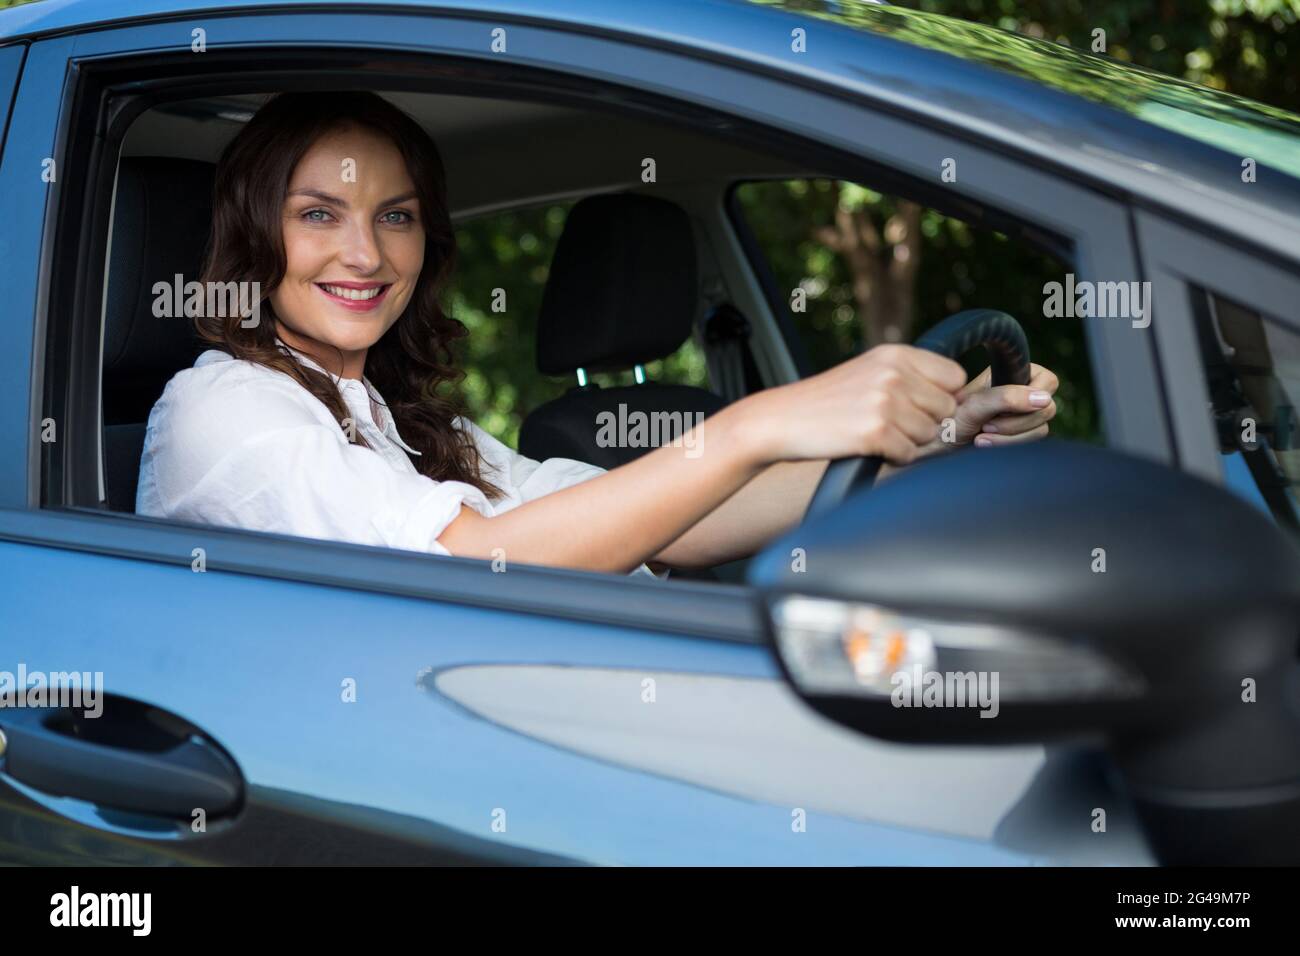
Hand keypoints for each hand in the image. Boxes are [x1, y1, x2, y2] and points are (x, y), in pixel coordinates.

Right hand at [740, 344, 966, 465]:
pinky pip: (910, 454)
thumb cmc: (828, 401)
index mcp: (896, 354)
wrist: (781, 419)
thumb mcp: (869, 370)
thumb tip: (962, 398)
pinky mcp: (875, 432)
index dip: (942, 397)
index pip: (955, 377)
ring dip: (908, 441)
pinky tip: (868, 446)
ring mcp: (885, 402)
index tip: (917, 406)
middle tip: (890, 423)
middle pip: (946, 409)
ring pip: (930, 434)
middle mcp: (894, 374)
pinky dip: (893, 457)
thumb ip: (912, 376)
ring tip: (874, 433)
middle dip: (925, 422)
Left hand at [948, 362, 1058, 447]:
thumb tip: (1044, 399)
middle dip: (1017, 421)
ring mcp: (1023, 416)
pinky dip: (1008, 445)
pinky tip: (983, 444)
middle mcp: (1022, 393)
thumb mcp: (973, 406)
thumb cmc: (948, 420)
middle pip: (1047, 408)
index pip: (1047, 380)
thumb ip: (1006, 398)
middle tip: (986, 425)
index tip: (1004, 407)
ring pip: (1041, 428)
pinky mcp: (1020, 435)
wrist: (936, 445)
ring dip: (1011, 436)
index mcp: (1011, 374)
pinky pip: (1032, 442)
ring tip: (979, 436)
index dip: (1033, 395)